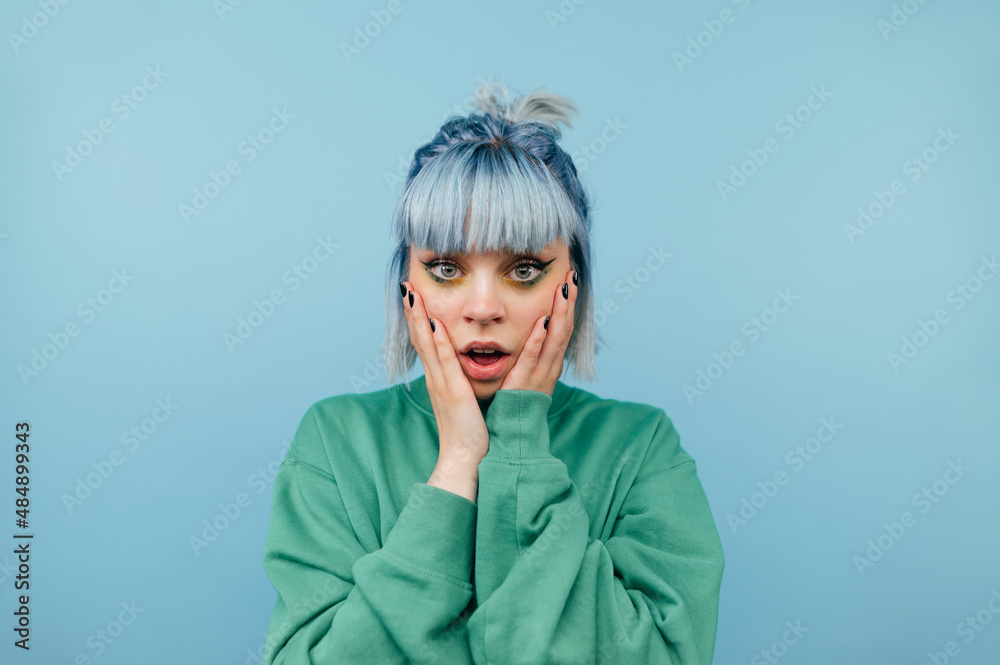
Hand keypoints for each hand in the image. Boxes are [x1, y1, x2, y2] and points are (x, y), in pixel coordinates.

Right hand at [399, 281, 488, 469]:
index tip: (414, 295)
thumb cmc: (468, 432)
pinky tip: (434, 324)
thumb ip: (460, 383)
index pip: (425, 342)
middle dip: (412, 311)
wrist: (464, 460)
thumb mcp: (461, 401)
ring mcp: (441, 384)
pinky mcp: (453, 392)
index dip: (418, 318)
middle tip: (406, 285)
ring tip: (412, 294)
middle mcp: (435, 378)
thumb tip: (462, 370)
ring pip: (427, 344)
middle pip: (420, 338)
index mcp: (439, 379)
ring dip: (419, 318)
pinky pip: (445, 362)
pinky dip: (439, 342)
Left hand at [499, 269, 577, 396]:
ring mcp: (539, 376)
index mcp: (550, 365)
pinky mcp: (523, 384)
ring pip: (554, 340)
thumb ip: (531, 355)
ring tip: (563, 289)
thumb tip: (534, 332)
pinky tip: (543, 321)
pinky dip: (538, 340)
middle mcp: (550, 368)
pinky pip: (532, 358)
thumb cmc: (515, 405)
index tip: (569, 280)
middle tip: (571, 275)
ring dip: (560, 313)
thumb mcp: (527, 375)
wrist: (513, 437)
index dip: (567, 305)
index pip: (562, 329)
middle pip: (563, 329)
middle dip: (568, 301)